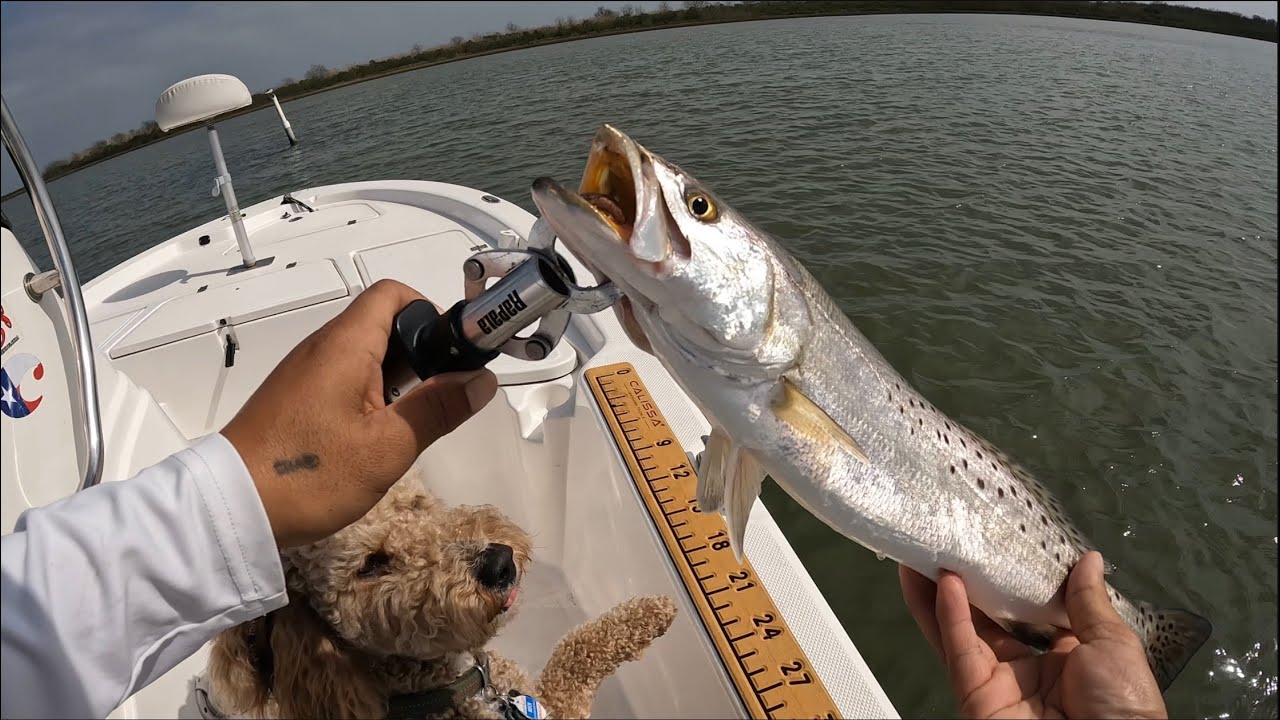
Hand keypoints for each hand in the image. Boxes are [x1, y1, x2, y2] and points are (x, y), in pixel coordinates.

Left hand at [223, 279, 497, 547]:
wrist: (231, 508)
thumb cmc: (312, 473)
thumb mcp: (388, 446)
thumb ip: (438, 409)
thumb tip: (481, 380)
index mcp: (346, 344)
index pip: (394, 294)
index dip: (431, 313)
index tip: (453, 354)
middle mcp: (323, 348)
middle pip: (382, 325)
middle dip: (422, 354)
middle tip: (440, 398)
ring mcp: (305, 375)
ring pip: (364, 357)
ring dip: (397, 381)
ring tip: (411, 424)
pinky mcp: (295, 401)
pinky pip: (343, 381)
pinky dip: (370, 397)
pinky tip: (376, 438)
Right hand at [899, 552, 1166, 718]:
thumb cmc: (1122, 705)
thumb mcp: (1114, 645)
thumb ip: (1090, 603)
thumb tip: (1089, 561)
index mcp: (1063, 658)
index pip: (1027, 610)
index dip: (1009, 578)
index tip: (997, 543)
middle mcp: (1025, 669)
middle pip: (983, 617)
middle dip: (963, 581)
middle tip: (948, 542)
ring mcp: (996, 682)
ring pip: (959, 629)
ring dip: (939, 591)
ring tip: (924, 552)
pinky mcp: (974, 693)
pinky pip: (960, 647)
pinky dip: (949, 614)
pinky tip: (944, 581)